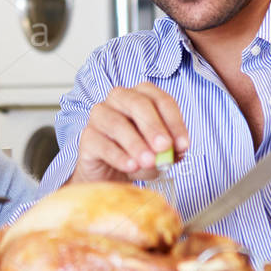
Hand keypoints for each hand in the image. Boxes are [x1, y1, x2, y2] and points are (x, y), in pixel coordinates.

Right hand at [70, 83, 189, 182]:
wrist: (109, 175)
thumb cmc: (136, 155)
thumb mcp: (159, 154)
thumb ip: (170, 152)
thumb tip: (177, 152)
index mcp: (141, 95)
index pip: (161, 100)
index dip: (174, 122)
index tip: (183, 145)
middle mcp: (119, 99)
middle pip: (138, 104)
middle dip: (154, 127)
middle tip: (165, 147)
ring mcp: (100, 116)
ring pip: (117, 123)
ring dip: (136, 143)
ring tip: (149, 161)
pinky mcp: (87, 137)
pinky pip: (102, 143)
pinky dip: (118, 156)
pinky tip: (131, 166)